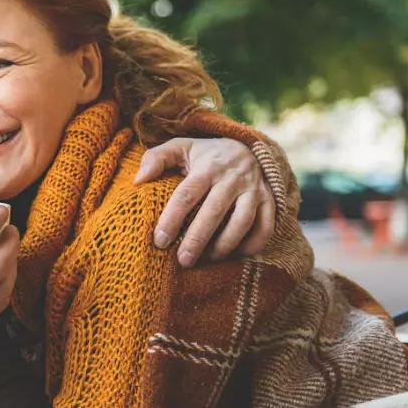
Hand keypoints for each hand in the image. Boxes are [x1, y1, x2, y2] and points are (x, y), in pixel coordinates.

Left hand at [135, 138, 274, 266]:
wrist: (248, 147)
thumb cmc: (205, 154)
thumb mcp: (180, 147)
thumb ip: (156, 159)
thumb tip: (138, 180)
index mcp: (207, 166)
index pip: (187, 194)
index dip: (172, 218)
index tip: (159, 241)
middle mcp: (232, 178)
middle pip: (214, 211)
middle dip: (197, 238)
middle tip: (183, 261)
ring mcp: (254, 189)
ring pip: (242, 221)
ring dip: (225, 245)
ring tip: (207, 261)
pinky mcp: (269, 200)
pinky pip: (265, 227)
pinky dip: (252, 245)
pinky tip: (234, 256)